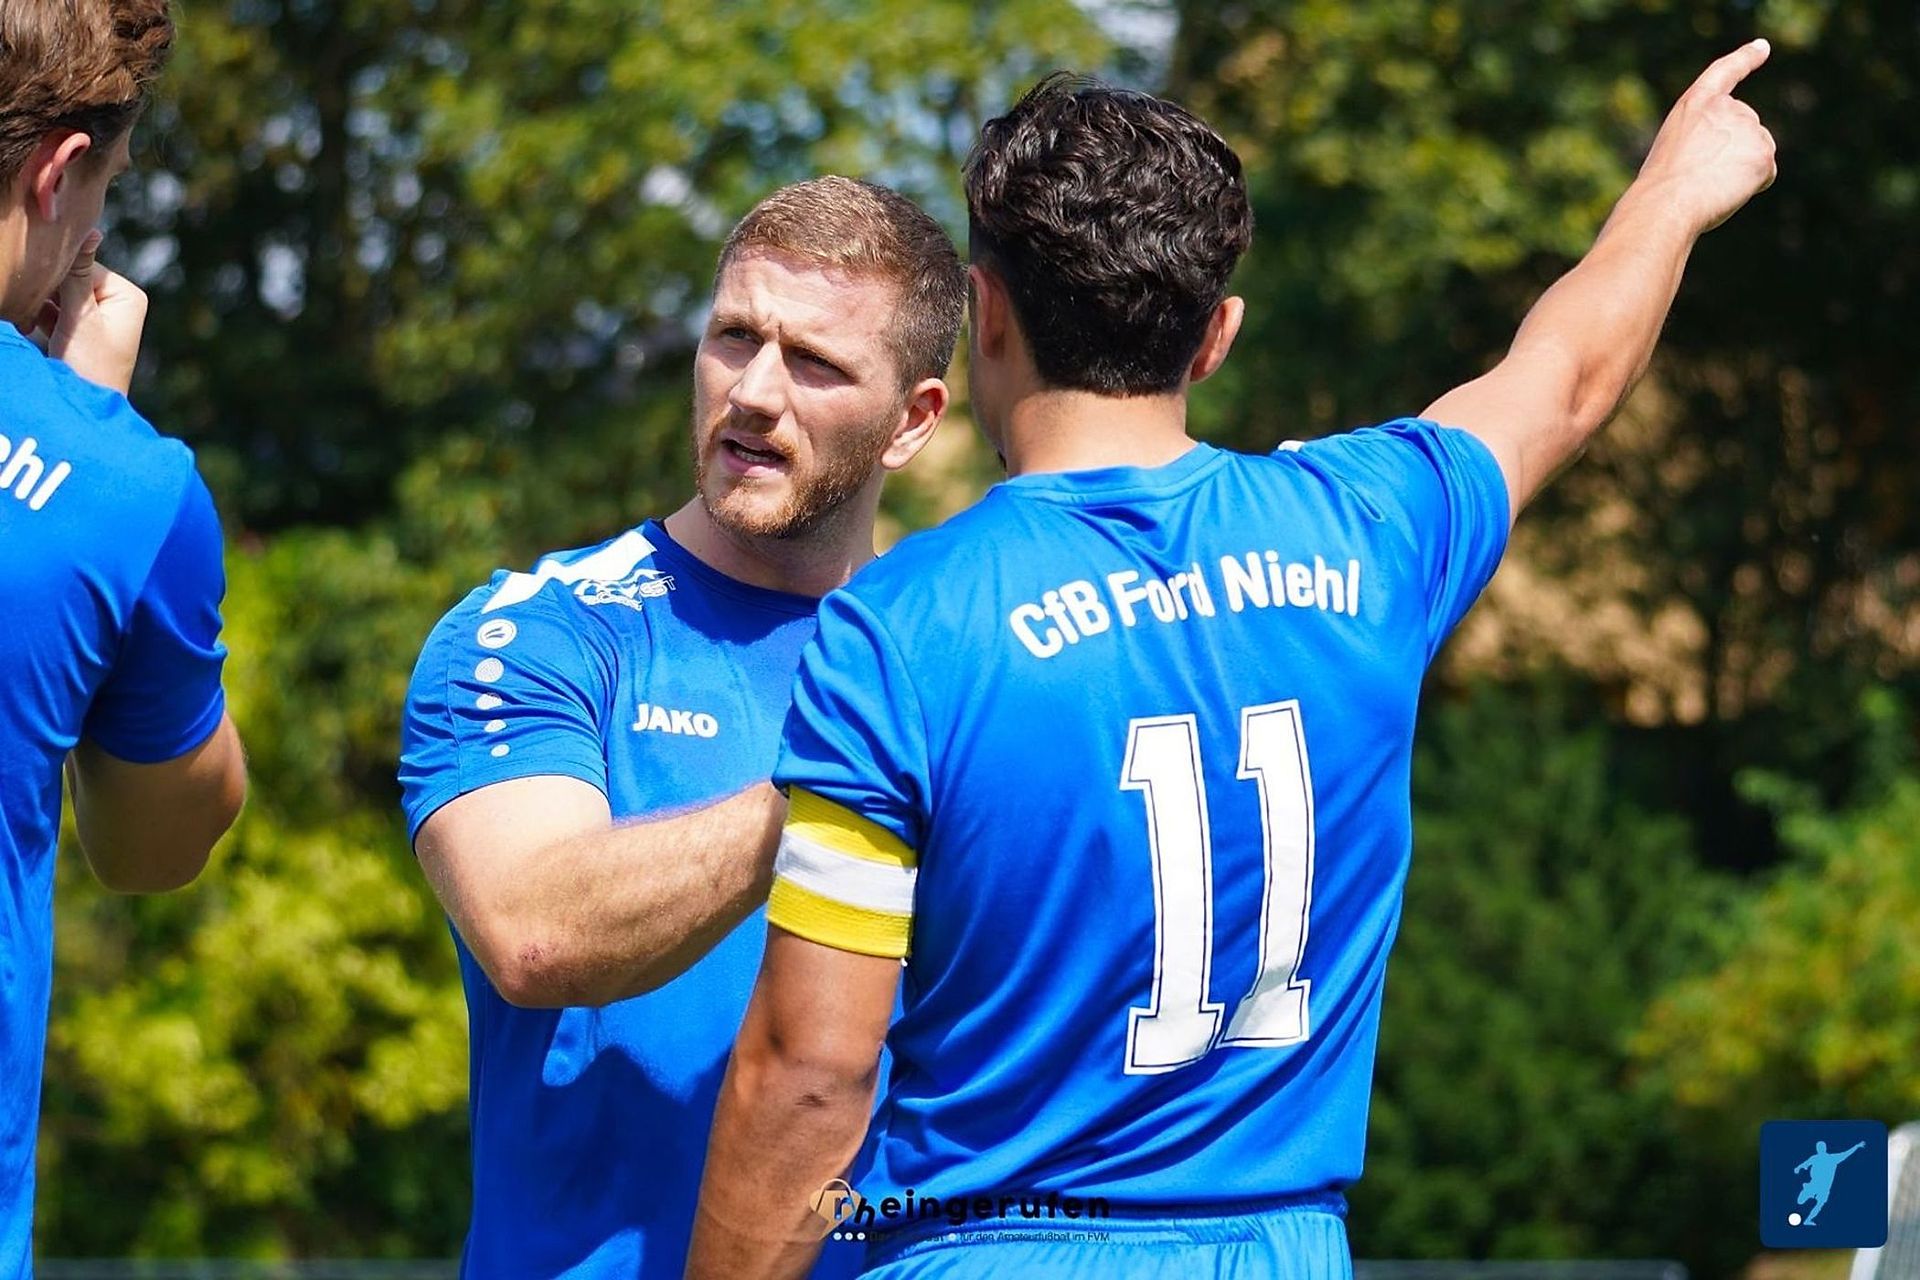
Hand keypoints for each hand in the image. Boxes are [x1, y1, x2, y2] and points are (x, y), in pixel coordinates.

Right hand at [41, 230, 148, 395]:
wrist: (83, 408)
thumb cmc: (88, 364)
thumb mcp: (79, 315)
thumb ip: (77, 273)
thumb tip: (90, 229)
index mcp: (127, 295)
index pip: (82, 265)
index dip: (55, 275)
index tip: (34, 284)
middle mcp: (118, 303)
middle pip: (69, 280)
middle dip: (45, 291)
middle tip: (25, 302)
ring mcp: (98, 319)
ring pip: (56, 298)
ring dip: (37, 306)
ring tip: (30, 323)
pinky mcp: (78, 333)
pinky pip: (51, 315)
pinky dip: (36, 319)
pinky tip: (24, 327)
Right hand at [1636, 39, 1777, 235]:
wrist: (1667, 202)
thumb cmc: (1661, 186)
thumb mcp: (1675, 149)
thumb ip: (1705, 139)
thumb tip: (1745, 160)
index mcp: (1697, 102)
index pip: (1726, 72)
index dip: (1746, 58)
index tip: (1763, 48)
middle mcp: (1727, 107)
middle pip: (1746, 128)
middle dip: (1734, 152)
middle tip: (1700, 175)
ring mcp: (1749, 127)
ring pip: (1757, 152)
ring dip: (1740, 172)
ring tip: (1709, 183)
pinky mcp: (1763, 152)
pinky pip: (1765, 174)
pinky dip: (1751, 187)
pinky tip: (1726, 190)